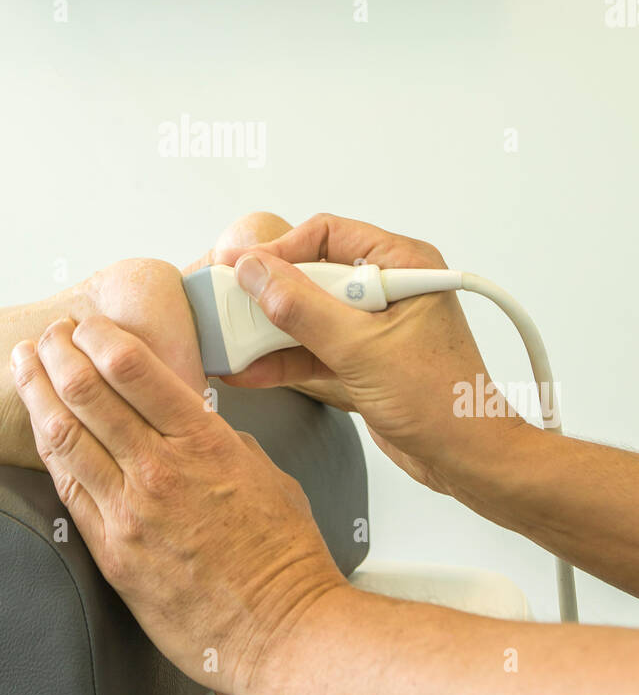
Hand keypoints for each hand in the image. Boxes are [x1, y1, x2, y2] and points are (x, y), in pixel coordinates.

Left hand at [10, 309, 345, 694]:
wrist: (282, 632)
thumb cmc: (285, 555)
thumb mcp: (264, 472)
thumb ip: (221, 440)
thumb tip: (193, 423)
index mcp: (203, 440)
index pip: (133, 367)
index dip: (98, 335)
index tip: (86, 322)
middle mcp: (159, 469)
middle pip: (88, 391)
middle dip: (59, 352)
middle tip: (48, 333)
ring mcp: (129, 513)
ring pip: (64, 436)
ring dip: (38, 392)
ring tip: (24, 365)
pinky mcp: (112, 553)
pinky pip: (67, 490)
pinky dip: (49, 450)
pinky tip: (39, 427)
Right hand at [215, 213, 500, 492]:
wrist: (468, 460)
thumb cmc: (442, 402)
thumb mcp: (361, 350)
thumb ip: (304, 310)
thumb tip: (256, 274)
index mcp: (404, 265)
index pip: (328, 234)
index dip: (280, 249)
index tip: (241, 268)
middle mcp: (389, 287)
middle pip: (312, 274)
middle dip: (268, 293)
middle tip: (227, 304)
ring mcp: (374, 325)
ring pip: (308, 313)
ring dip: (270, 328)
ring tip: (230, 339)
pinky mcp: (363, 358)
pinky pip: (314, 347)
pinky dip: (284, 358)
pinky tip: (250, 369)